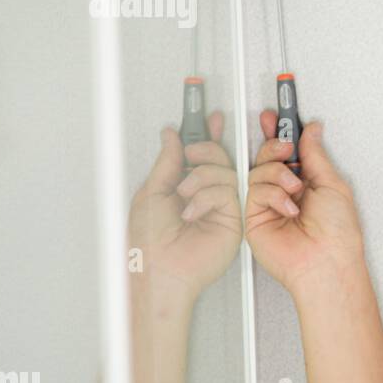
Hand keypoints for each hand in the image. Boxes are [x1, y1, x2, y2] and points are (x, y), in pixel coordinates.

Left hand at [127, 111, 242, 306]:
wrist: (161, 271)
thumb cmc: (149, 242)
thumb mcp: (152, 192)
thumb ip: (168, 161)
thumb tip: (171, 136)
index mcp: (181, 185)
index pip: (199, 152)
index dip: (203, 132)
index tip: (205, 112)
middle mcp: (203, 193)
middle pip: (217, 155)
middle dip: (204, 148)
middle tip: (191, 154)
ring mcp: (220, 205)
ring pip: (224, 170)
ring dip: (200, 178)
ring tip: (184, 196)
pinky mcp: (233, 217)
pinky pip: (228, 190)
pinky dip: (207, 197)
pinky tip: (193, 212)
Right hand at [244, 110, 365, 296]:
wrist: (326, 262)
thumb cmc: (338, 233)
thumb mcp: (332, 183)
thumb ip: (315, 154)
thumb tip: (312, 129)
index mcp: (307, 181)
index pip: (288, 150)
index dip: (280, 130)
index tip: (276, 113)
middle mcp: (286, 190)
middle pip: (267, 155)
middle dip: (275, 145)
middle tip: (285, 149)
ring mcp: (268, 203)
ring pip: (258, 169)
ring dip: (278, 173)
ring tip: (295, 189)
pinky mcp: (253, 216)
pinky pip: (253, 190)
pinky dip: (273, 195)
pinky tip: (288, 208)